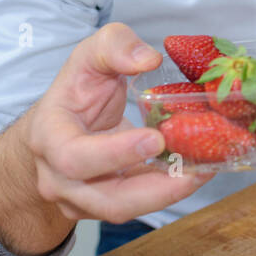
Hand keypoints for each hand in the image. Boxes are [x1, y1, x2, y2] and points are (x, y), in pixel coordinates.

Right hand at [0, 23, 209, 255]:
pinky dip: (168, 192)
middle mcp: (58, 178)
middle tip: (196, 169)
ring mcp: (79, 199)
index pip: (74, 157)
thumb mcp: (91, 54)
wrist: (61, 126)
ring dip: (168, 194)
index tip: (156, 139)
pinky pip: (137, 206)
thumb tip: (148, 59)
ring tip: (205, 170)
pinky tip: (196, 172)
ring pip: (125, 210)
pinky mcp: (102, 207)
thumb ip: (115, 46)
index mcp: (50, 138)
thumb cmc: (77, 89)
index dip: (115, 154)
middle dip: (154, 190)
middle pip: (106, 200)